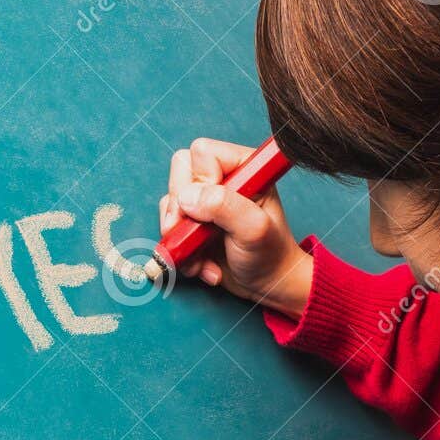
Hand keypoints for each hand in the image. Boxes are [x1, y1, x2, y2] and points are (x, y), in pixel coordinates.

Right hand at [161, 138, 312, 318]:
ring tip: (203, 258)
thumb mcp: (253, 229)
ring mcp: (205, 201)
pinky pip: (169, 228)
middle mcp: (222, 179)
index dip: (200, 180)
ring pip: (170, 202)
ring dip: (181, 237)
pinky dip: (181, 252)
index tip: (212, 211)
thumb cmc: (269, 254)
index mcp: (242, 167)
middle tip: (195, 234)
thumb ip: (223, 206)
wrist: (267, 286)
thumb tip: (186, 197)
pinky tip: (202, 265)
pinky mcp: (193, 223)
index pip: (202, 153)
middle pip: (179, 173)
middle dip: (181, 209)